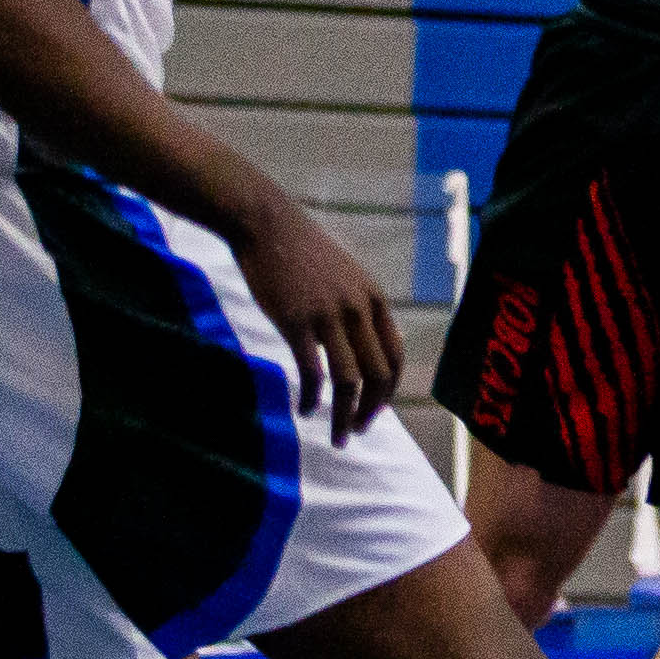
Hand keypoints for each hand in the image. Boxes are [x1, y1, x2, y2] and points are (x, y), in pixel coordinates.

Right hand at [231, 192, 401, 444]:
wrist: (264, 222)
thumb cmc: (298, 250)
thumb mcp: (343, 275)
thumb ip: (355, 307)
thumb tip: (358, 346)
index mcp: (373, 299)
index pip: (395, 357)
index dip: (388, 392)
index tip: (372, 411)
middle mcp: (358, 308)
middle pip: (378, 376)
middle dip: (370, 412)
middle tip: (354, 432)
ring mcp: (328, 315)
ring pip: (349, 382)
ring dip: (344, 416)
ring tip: (336, 436)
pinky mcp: (296, 321)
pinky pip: (312, 373)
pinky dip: (312, 399)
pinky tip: (305, 410)